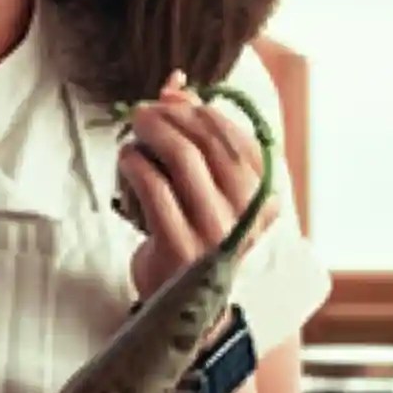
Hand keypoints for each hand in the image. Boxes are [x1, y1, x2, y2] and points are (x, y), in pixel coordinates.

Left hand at [120, 70, 280, 298]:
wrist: (187, 310)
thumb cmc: (196, 238)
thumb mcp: (206, 190)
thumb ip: (197, 137)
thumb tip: (174, 83)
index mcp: (264, 197)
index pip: (237, 137)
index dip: (201, 110)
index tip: (172, 98)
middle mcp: (249, 214)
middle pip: (208, 141)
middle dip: (170, 115)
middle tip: (143, 110)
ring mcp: (217, 232)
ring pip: (182, 157)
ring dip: (152, 133)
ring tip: (133, 129)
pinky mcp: (182, 246)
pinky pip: (154, 185)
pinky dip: (135, 163)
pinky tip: (127, 159)